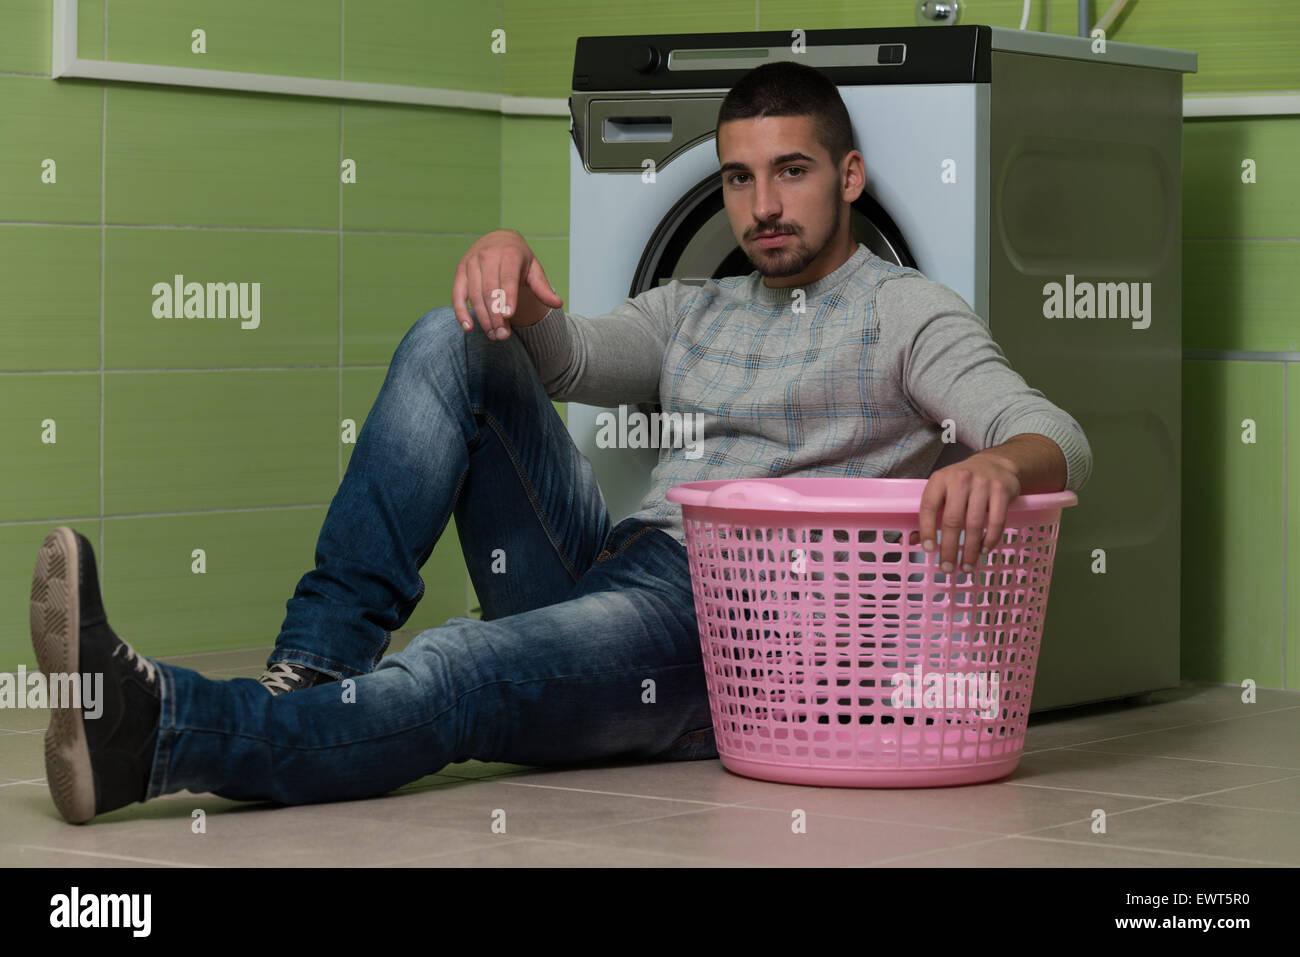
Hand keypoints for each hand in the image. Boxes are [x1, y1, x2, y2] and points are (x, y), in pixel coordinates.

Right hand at [452, 229, 563, 340]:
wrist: (498, 239)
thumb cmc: (518, 258)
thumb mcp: (533, 269)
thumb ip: (543, 287)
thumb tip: (558, 303)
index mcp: (509, 253)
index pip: (508, 279)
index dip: (507, 297)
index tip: (508, 316)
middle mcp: (488, 256)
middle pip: (490, 290)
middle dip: (495, 315)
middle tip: (503, 335)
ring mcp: (471, 263)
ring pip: (474, 295)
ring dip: (483, 318)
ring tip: (493, 335)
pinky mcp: (460, 272)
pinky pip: (457, 294)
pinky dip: (460, 312)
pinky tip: (468, 327)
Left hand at [910, 453, 1020, 574]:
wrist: (995, 463)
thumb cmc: (963, 482)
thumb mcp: (943, 491)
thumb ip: (929, 514)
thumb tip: (910, 540)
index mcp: (940, 479)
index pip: (928, 506)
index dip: (927, 530)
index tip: (929, 550)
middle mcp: (960, 479)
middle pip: (953, 520)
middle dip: (949, 548)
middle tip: (947, 568)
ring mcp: (983, 484)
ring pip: (975, 524)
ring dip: (970, 550)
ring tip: (966, 566)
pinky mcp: (1002, 491)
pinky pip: (996, 521)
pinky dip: (990, 540)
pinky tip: (984, 550)